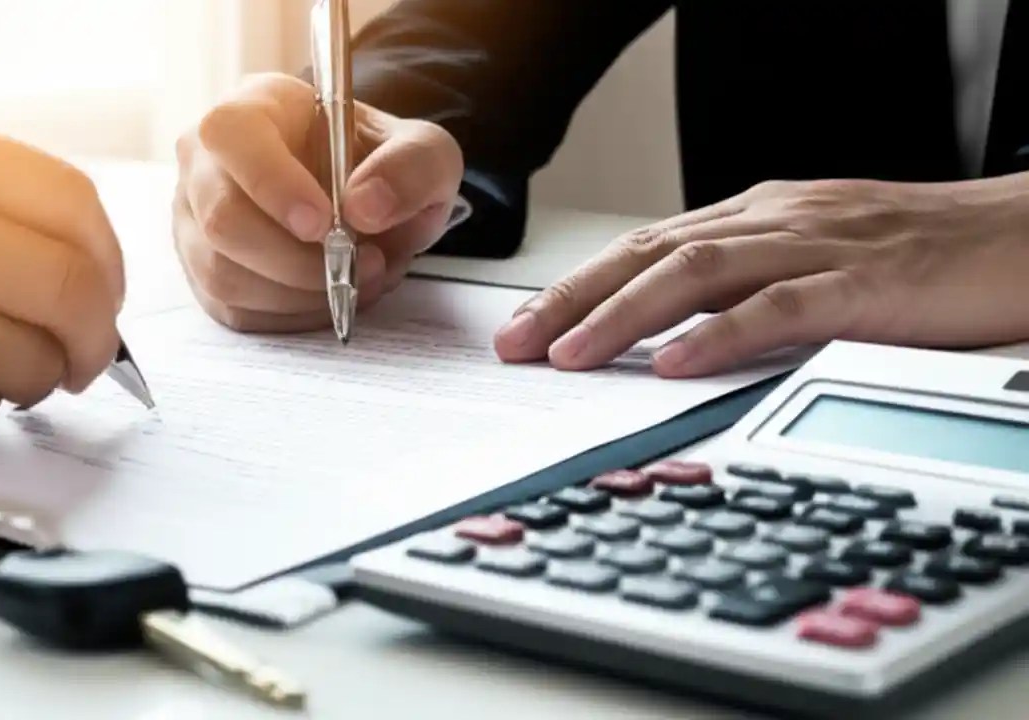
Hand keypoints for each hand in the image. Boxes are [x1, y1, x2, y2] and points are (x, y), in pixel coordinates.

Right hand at [173, 72, 463, 331]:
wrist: (367, 199)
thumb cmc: (380, 164)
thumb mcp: (424, 152)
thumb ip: (411, 168)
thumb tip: (364, 207)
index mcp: (254, 107)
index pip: (232, 136)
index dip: (272, 185)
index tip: (324, 224)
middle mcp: (206, 161)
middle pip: (223, 220)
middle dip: (297, 261)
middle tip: (358, 264)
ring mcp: (195, 219)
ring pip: (224, 274)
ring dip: (299, 294)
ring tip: (353, 280)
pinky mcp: (203, 271)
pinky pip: (235, 309)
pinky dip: (290, 315)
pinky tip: (325, 296)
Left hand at [494, 177, 1028, 375]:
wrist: (1025, 236)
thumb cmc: (921, 254)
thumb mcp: (813, 259)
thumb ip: (746, 285)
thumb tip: (669, 330)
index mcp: (759, 216)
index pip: (646, 246)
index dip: (577, 285)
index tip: (524, 327)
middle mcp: (774, 222)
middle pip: (650, 254)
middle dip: (572, 299)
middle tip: (514, 345)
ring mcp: (817, 248)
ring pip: (696, 274)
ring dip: (623, 316)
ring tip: (568, 356)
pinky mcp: (863, 283)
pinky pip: (778, 307)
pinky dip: (720, 334)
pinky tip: (673, 363)